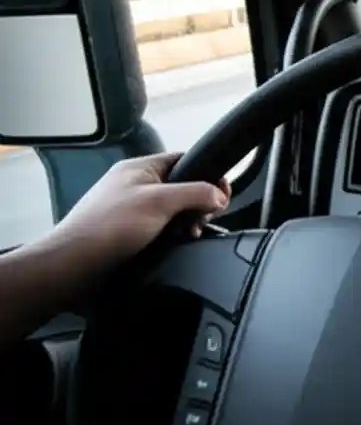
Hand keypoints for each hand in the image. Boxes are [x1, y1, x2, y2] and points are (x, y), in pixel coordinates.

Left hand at [52, 153, 229, 264]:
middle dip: (199, 202)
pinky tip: (176, 242)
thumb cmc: (113, 226)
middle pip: (183, 185)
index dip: (209, 174)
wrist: (74, 264)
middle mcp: (136, 184)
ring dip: (187, 221)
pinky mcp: (129, 230)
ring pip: (173, 209)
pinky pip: (161, 226)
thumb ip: (195, 192)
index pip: (185, 160)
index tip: (223, 196)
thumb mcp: (160, 201)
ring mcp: (132, 207)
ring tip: (189, 234)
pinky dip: (173, 233)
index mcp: (141, 167)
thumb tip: (220, 195)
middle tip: (203, 220)